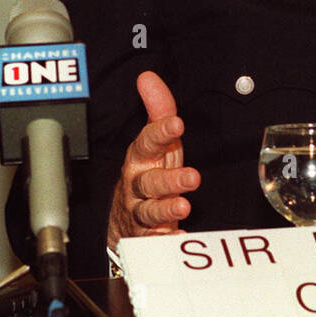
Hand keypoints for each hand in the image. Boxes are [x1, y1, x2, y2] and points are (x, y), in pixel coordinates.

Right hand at [107, 71, 200, 251]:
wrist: (124, 218)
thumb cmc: (146, 171)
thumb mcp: (155, 140)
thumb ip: (157, 109)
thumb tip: (149, 78)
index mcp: (141, 158)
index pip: (148, 141)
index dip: (161, 132)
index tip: (176, 124)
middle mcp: (138, 184)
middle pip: (149, 181)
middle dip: (169, 179)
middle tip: (192, 177)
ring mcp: (141, 210)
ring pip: (150, 210)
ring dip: (166, 209)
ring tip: (183, 207)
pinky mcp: (148, 234)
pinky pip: (155, 238)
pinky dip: (166, 238)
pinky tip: (178, 236)